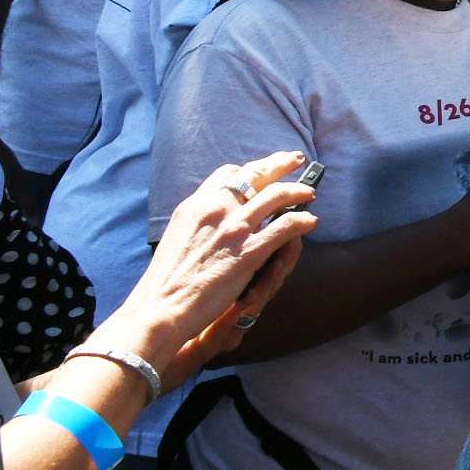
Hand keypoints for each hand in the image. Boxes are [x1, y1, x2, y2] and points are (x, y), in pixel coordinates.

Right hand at [108, 153, 318, 390]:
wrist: (159, 309)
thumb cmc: (165, 283)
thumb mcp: (177, 238)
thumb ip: (199, 223)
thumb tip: (217, 218)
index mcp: (195, 206)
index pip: (228, 174)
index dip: (251, 168)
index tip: (264, 169)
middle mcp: (215, 209)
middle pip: (256, 174)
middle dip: (280, 164)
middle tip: (296, 160)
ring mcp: (234, 229)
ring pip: (277, 195)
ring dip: (298, 191)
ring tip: (309, 193)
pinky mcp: (249, 252)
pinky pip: (286, 226)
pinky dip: (302, 220)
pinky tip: (310, 222)